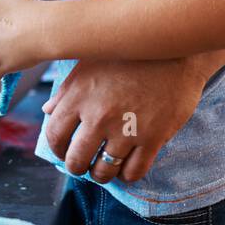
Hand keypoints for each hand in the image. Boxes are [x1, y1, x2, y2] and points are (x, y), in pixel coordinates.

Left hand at [41, 56, 208, 182]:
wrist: (177, 50)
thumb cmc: (131, 54)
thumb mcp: (91, 62)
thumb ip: (66, 89)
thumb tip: (47, 111)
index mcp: (80, 95)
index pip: (54, 135)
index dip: (56, 149)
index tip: (64, 150)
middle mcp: (99, 116)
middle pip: (76, 160)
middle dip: (77, 167)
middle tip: (84, 163)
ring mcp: (126, 129)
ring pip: (104, 171)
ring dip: (101, 174)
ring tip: (105, 167)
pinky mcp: (153, 138)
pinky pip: (134, 172)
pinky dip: (128, 174)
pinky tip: (127, 166)